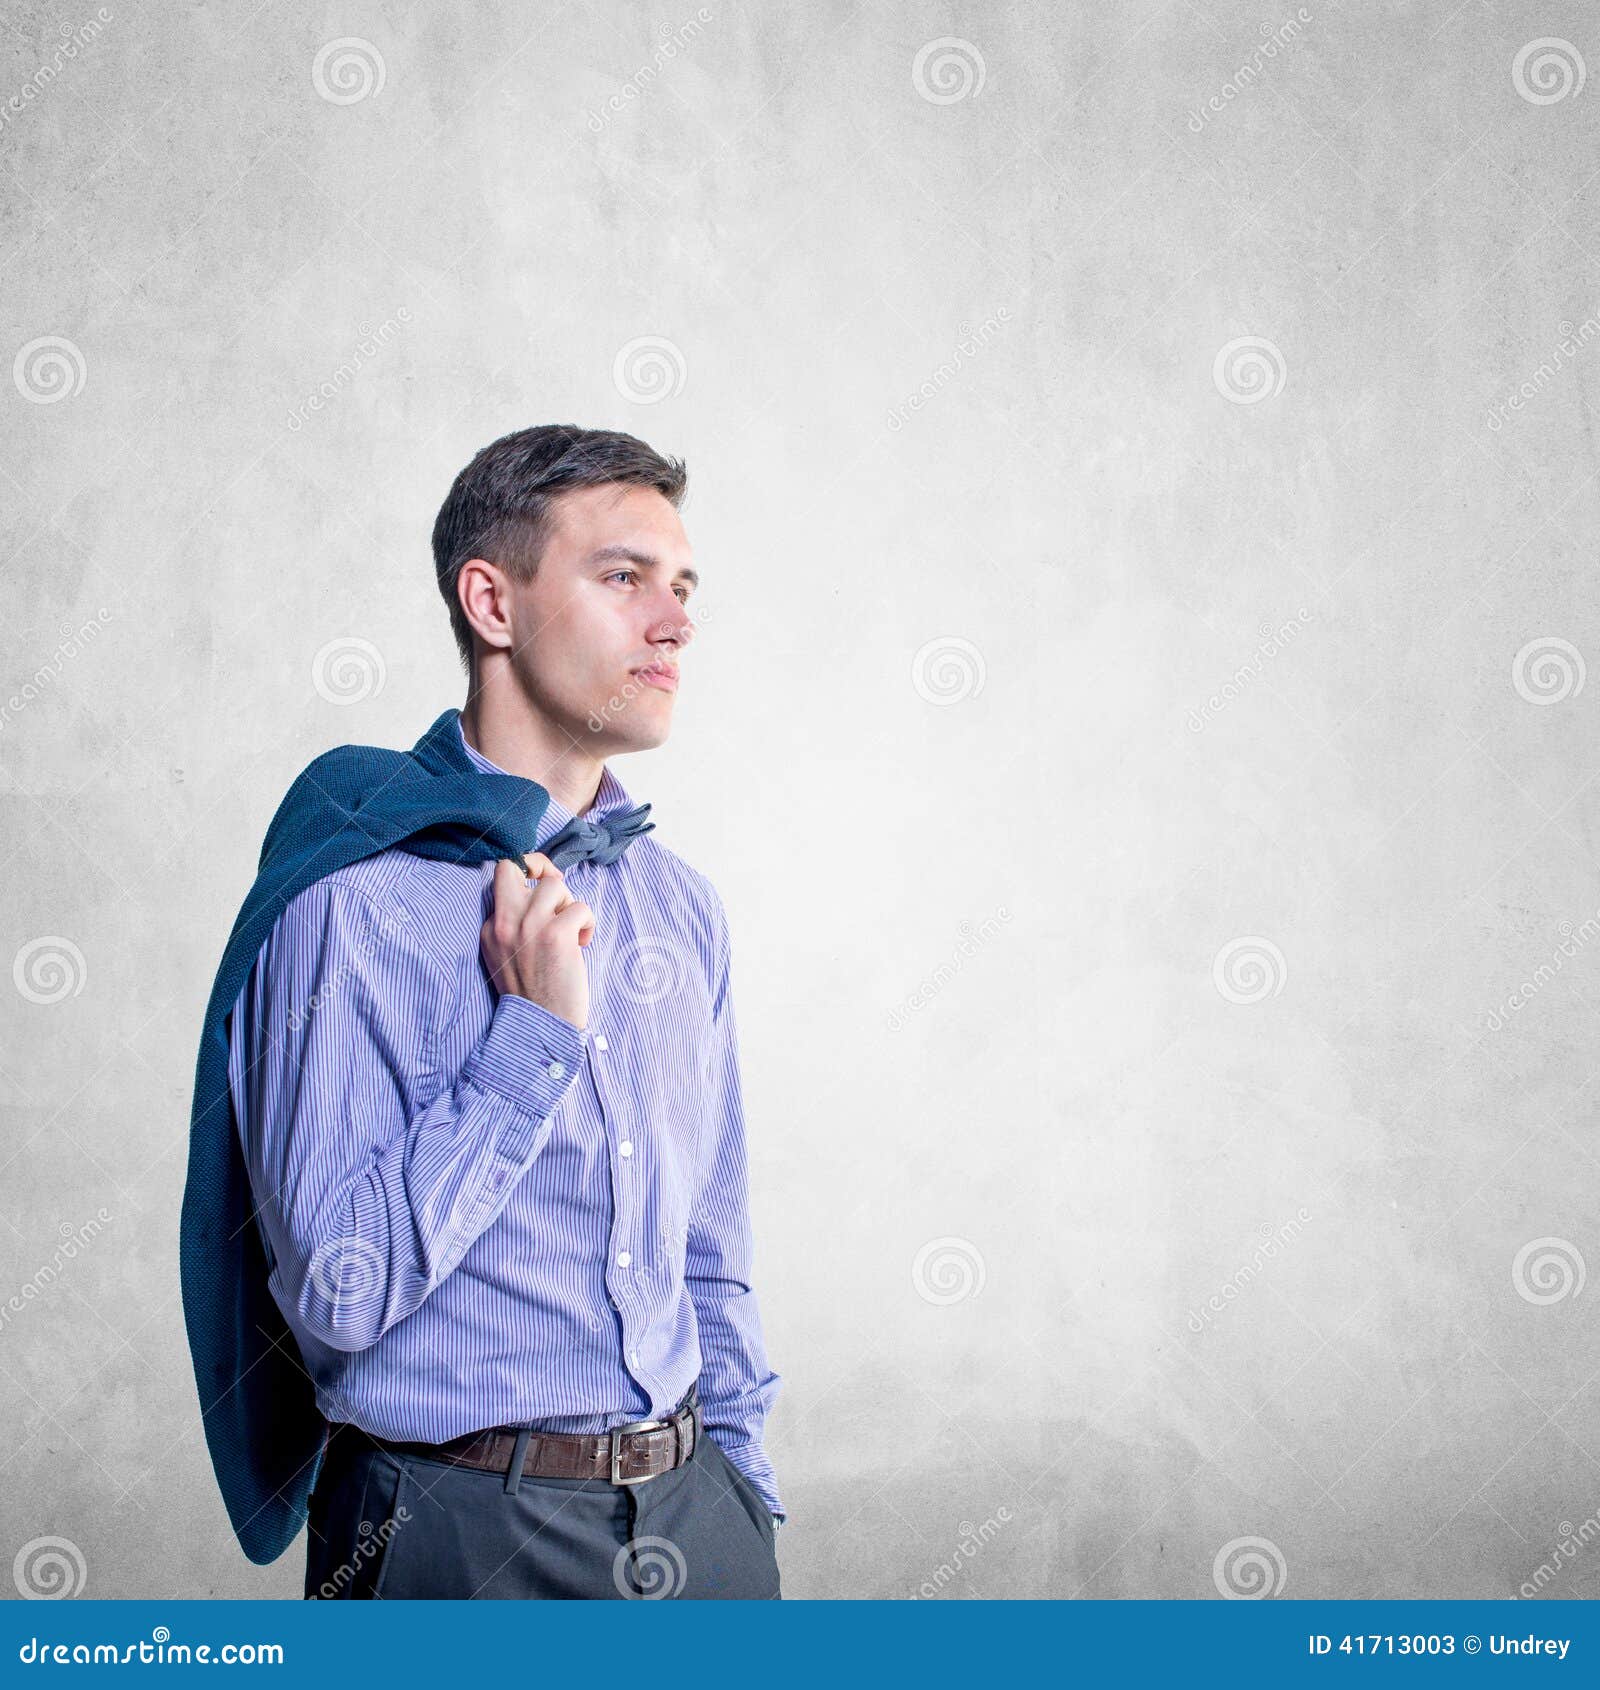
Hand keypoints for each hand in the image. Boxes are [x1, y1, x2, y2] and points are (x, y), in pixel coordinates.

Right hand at [481, 853, 595, 1030]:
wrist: (542, 1027)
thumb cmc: (534, 993)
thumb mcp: (506, 955)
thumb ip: (513, 924)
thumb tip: (541, 890)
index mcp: (490, 928)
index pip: (502, 879)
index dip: (528, 876)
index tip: (545, 891)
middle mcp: (504, 923)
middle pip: (516, 865)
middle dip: (543, 870)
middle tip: (560, 899)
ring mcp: (529, 926)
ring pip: (554, 884)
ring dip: (570, 904)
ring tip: (572, 930)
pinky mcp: (556, 934)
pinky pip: (581, 907)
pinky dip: (587, 923)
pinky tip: (582, 944)